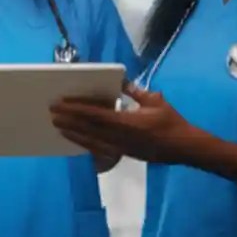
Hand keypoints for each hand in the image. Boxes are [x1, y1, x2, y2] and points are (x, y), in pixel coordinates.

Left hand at [50, 83, 202, 163]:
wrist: (184, 147)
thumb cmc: (171, 122)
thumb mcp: (155, 101)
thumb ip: (135, 92)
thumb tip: (121, 82)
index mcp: (126, 122)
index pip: (95, 115)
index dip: (76, 109)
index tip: (61, 104)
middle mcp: (119, 137)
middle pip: (88, 129)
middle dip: (69, 121)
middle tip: (52, 114)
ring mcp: (120, 149)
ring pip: (90, 142)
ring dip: (73, 134)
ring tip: (58, 127)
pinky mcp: (122, 155)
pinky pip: (98, 150)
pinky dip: (85, 144)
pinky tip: (76, 141)